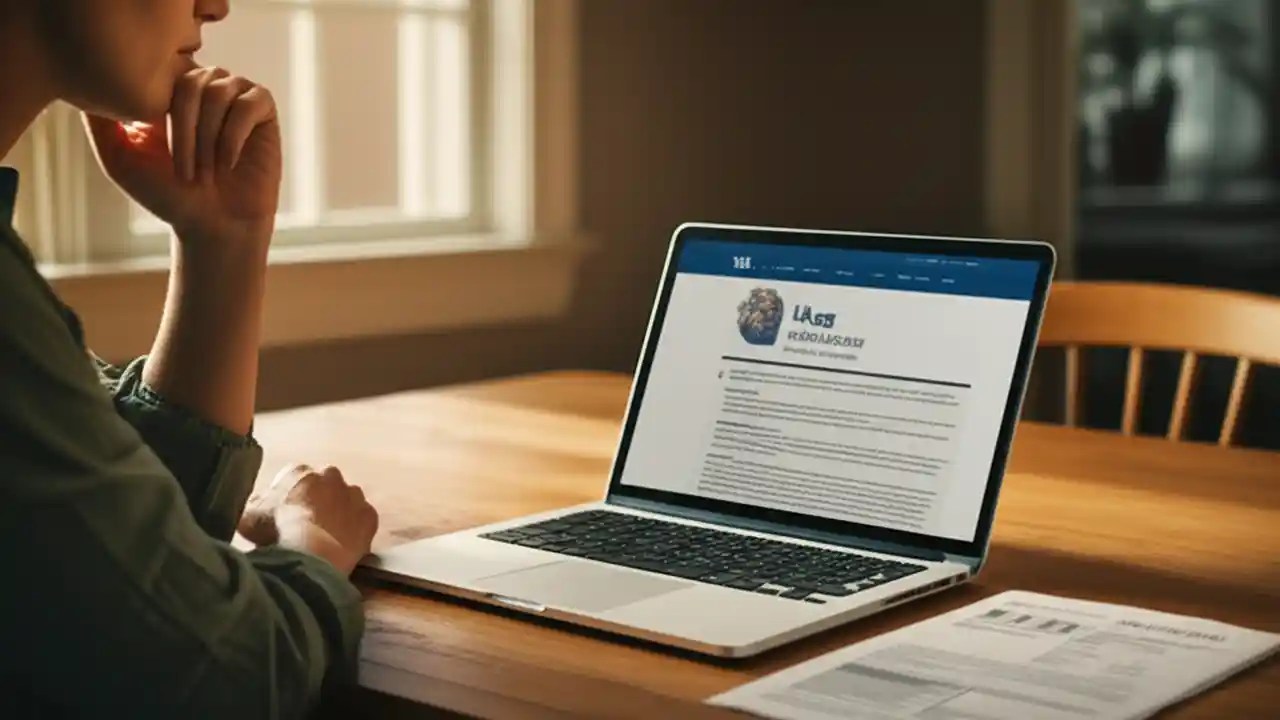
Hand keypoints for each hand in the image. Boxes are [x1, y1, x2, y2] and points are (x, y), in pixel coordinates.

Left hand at [84, 66, 282, 246]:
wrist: (214, 226)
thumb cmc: (168, 196)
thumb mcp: (120, 160)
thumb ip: (99, 125)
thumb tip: (84, 85)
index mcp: (169, 93)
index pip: (161, 73)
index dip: (159, 110)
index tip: (157, 152)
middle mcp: (202, 87)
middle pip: (191, 81)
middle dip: (184, 131)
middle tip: (184, 172)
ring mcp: (234, 96)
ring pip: (219, 92)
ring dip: (208, 137)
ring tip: (206, 171)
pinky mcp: (264, 111)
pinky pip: (249, 105)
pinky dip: (235, 137)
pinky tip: (228, 165)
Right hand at [240, 465, 379, 575]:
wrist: (311, 552)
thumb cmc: (276, 531)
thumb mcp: (249, 515)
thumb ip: (257, 504)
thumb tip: (261, 503)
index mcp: (300, 470)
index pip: (295, 478)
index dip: (290, 498)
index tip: (286, 515)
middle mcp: (330, 475)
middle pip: (324, 485)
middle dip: (318, 500)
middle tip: (308, 525)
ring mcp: (354, 495)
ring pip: (347, 501)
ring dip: (339, 514)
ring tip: (327, 537)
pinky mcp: (370, 515)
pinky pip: (363, 521)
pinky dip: (356, 530)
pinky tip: (344, 544)